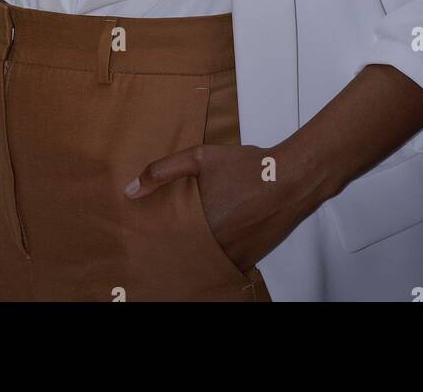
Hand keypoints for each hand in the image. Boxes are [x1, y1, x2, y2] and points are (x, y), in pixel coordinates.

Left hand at [124, 141, 317, 273]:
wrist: (291, 178)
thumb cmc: (248, 167)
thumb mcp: (201, 158)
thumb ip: (163, 171)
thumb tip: (131, 190)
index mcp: (198, 225)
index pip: (166, 242)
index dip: (157, 239)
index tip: (148, 236)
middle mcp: (214, 247)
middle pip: (185, 254)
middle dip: (177, 246)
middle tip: (173, 236)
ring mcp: (232, 257)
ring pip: (205, 262)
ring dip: (199, 252)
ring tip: (196, 237)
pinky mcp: (249, 260)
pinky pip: (225, 264)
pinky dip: (220, 254)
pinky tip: (222, 236)